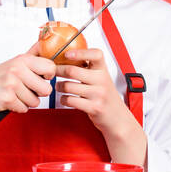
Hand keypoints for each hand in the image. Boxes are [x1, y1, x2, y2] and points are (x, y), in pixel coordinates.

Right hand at [0, 44, 55, 120]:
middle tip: (23, 90)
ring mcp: (12, 83)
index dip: (47, 77)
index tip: (38, 78)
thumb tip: (44, 42)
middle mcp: (17, 69)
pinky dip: (17, 108)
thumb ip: (31, 55)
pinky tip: (7, 101)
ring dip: (25, 102)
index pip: (51, 67)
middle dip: (37, 93)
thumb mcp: (13, 63)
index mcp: (22, 59)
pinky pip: (24, 109)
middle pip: (47, 89)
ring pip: (35, 101)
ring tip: (13, 94)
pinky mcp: (7, 98)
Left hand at [54, 49, 145, 164]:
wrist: (117, 118)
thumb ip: (89, 69)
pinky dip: (63, 99)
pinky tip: (65, 99)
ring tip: (59, 86)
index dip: (80, 52)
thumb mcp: (101, 79)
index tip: (67, 53)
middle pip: (72, 71)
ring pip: (68, 86)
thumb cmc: (106, 97)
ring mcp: (98, 94)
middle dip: (58, 70)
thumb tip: (68, 56)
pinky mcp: (93, 107)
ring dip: (59, 86)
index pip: (96, 54)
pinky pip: (70, 100)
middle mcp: (102, 81)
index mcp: (103, 70)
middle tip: (53, 71)